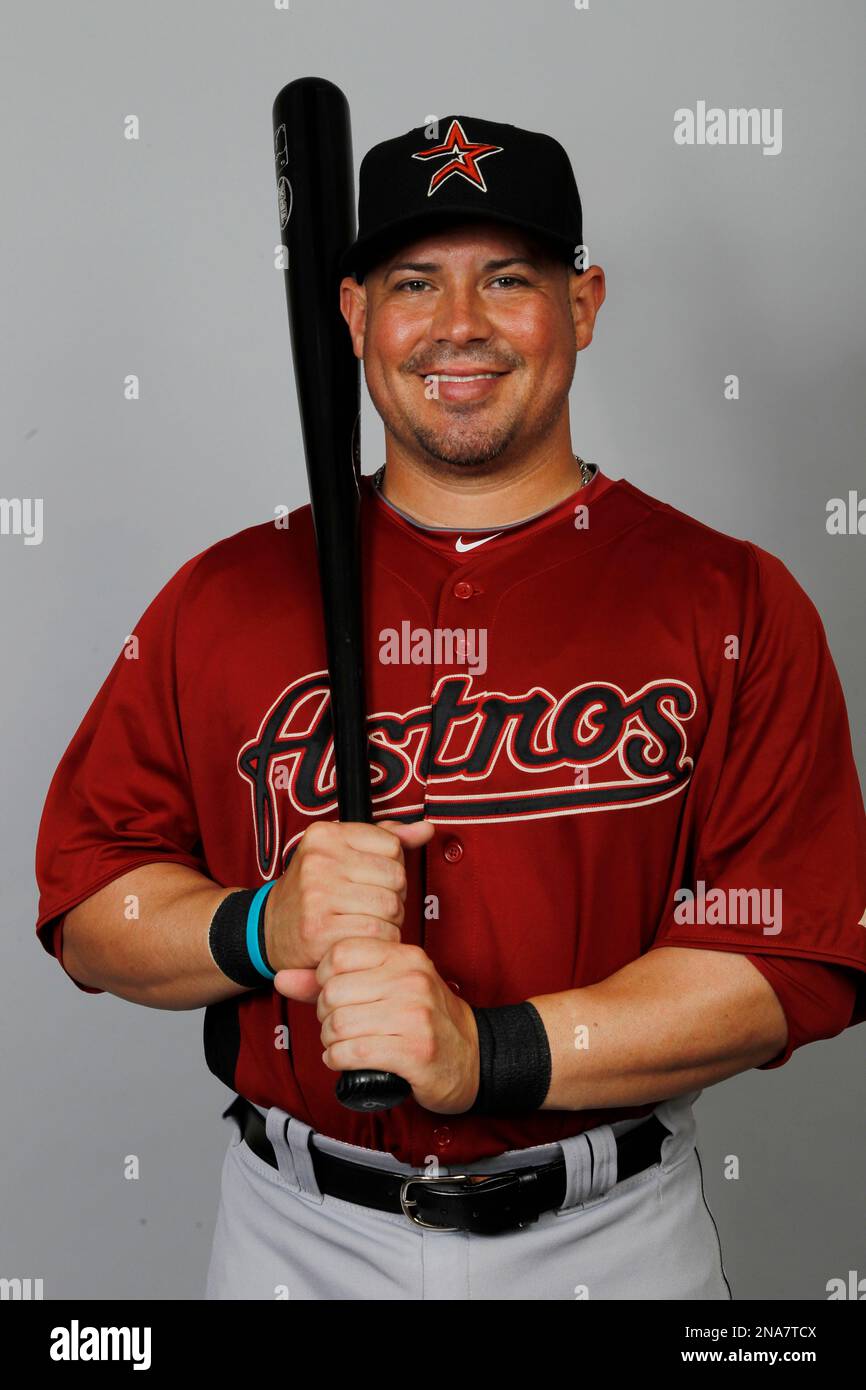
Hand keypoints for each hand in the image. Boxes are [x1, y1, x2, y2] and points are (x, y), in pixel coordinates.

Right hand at [262, 817, 434, 976]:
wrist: (270, 929)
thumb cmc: (314, 890)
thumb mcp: (342, 853)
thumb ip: (386, 839)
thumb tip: (425, 829)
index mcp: (325, 834)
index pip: (392, 846)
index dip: (390, 867)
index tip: (371, 878)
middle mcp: (319, 861)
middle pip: (396, 878)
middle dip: (393, 897)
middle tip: (368, 905)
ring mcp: (317, 896)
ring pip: (391, 908)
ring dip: (388, 922)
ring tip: (364, 921)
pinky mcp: (320, 931)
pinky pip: (378, 935)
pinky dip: (378, 942)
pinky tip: (359, 938)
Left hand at [276, 938, 480, 1113]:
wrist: (474, 1057)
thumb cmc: (423, 1020)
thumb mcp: (385, 987)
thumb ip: (331, 981)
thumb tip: (281, 977)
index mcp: (403, 956)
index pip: (339, 954)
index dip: (324, 980)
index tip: (336, 997)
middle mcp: (411, 979)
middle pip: (333, 992)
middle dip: (325, 1016)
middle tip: (340, 1027)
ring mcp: (415, 1014)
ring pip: (339, 1024)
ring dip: (330, 1042)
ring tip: (343, 1046)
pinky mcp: (415, 1051)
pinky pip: (353, 1052)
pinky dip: (339, 1061)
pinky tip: (346, 1061)